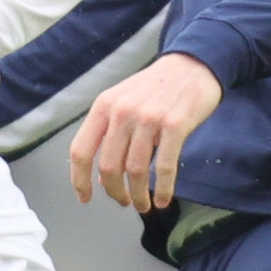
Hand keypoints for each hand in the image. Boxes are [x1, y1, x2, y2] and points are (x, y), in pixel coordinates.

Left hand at [68, 52, 221, 213]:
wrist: (191, 65)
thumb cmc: (155, 87)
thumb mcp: (123, 101)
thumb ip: (109, 132)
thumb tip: (101, 175)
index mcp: (104, 105)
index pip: (80, 150)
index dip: (79, 179)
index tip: (85, 197)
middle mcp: (122, 111)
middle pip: (108, 166)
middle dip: (115, 192)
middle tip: (124, 202)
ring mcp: (148, 118)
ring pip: (135, 171)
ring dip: (139, 196)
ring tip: (143, 205)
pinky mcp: (174, 125)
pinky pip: (164, 167)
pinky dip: (163, 189)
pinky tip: (164, 199)